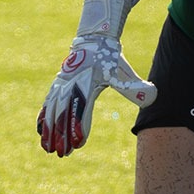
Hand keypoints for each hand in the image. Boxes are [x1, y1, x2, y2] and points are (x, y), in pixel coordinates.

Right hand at [37, 0, 159, 155]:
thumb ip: (134, 86)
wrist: (94, 40)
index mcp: (87, 84)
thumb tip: (153, 95)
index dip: (79, 127)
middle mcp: (71, 86)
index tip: (78, 144)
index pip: (82, 110)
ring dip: (50, 131)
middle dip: (62, 135)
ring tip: (48, 149)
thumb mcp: (122, 71)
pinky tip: (40, 133)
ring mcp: (62, 86)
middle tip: (62, 154)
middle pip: (63, 114)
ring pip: (53, 112)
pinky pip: (47, 104)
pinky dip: (43, 118)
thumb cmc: (109, 58)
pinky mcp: (57, 86)